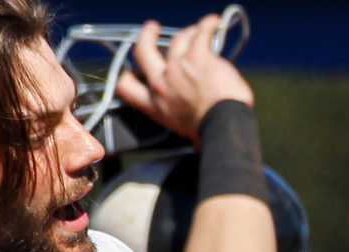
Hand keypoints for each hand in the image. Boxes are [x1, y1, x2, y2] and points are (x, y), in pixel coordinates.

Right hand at [114, 15, 254, 140]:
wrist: (222, 126)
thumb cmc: (208, 133)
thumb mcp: (180, 128)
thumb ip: (176, 114)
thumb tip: (190, 111)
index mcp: (155, 105)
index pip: (127, 87)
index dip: (128, 75)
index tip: (135, 70)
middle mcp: (161, 84)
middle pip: (143, 51)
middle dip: (146, 36)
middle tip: (151, 29)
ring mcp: (177, 67)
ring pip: (175, 39)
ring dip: (185, 32)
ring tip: (194, 30)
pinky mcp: (197, 56)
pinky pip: (201, 33)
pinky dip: (207, 25)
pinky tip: (214, 22)